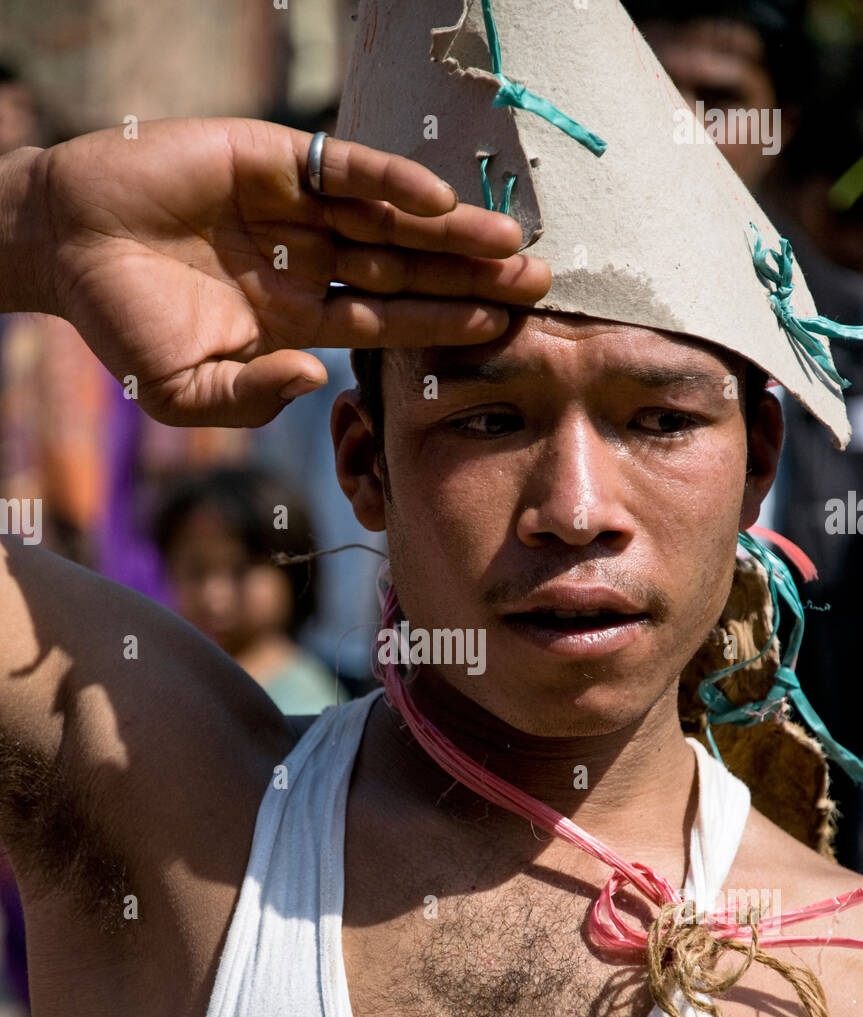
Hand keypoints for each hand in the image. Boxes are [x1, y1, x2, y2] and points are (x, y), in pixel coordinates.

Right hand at [20, 118, 550, 425]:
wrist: (65, 247)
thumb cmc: (122, 325)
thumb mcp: (186, 391)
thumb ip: (251, 397)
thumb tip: (312, 381)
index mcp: (297, 317)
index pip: (388, 319)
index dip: (444, 323)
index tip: (503, 330)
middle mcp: (308, 261)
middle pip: (408, 268)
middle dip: (470, 277)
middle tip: (539, 286)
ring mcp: (294, 209)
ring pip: (390, 219)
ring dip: (450, 232)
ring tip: (512, 244)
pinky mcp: (272, 158)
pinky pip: (343, 170)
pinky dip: (390, 181)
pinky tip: (439, 199)